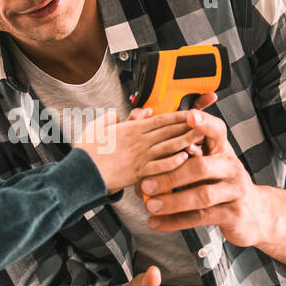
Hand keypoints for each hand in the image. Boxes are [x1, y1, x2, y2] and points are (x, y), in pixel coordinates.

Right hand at [74, 109, 204, 192]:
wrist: (82, 172)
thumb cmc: (87, 152)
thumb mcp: (96, 128)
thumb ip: (109, 119)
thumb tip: (118, 115)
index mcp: (130, 129)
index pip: (159, 119)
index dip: (177, 115)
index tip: (191, 113)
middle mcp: (138, 141)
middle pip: (168, 131)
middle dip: (187, 126)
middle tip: (204, 123)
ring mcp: (140, 157)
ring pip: (168, 147)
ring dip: (185, 142)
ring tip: (200, 138)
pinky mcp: (138, 173)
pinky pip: (159, 166)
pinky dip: (173, 162)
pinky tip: (184, 159)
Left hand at [138, 107, 270, 248]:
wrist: (256, 214)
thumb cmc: (223, 184)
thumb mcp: (210, 165)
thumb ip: (184, 156)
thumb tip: (147, 156)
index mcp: (223, 151)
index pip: (216, 131)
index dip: (204, 123)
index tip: (189, 116)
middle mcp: (231, 168)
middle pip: (201, 167)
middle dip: (171, 176)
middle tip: (145, 184)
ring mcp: (234, 192)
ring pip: (202, 196)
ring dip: (172, 202)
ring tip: (150, 205)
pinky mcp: (233, 215)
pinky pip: (200, 218)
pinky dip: (175, 221)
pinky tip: (156, 222)